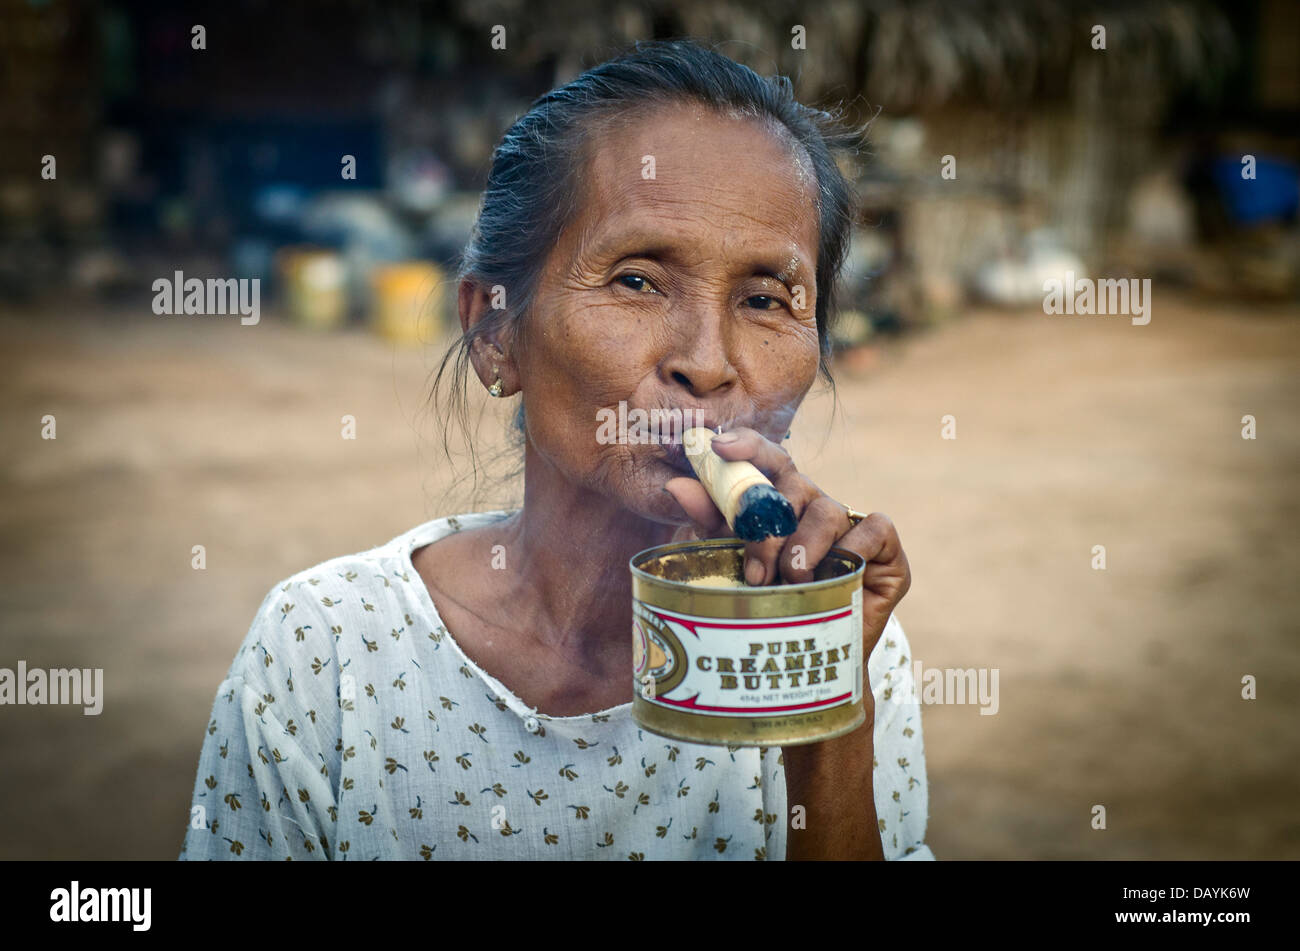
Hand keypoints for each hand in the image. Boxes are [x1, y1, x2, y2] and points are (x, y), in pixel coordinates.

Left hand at [663, 427, 910, 658]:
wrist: (807, 666)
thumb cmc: (767, 608)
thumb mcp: (731, 562)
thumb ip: (710, 522)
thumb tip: (677, 485)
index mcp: (780, 501)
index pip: (768, 459)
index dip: (748, 446)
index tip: (720, 447)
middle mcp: (815, 506)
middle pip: (794, 485)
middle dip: (769, 526)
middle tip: (754, 570)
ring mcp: (851, 526)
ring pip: (828, 509)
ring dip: (805, 545)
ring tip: (791, 580)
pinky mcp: (886, 551)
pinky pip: (874, 527)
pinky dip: (854, 546)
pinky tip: (838, 573)